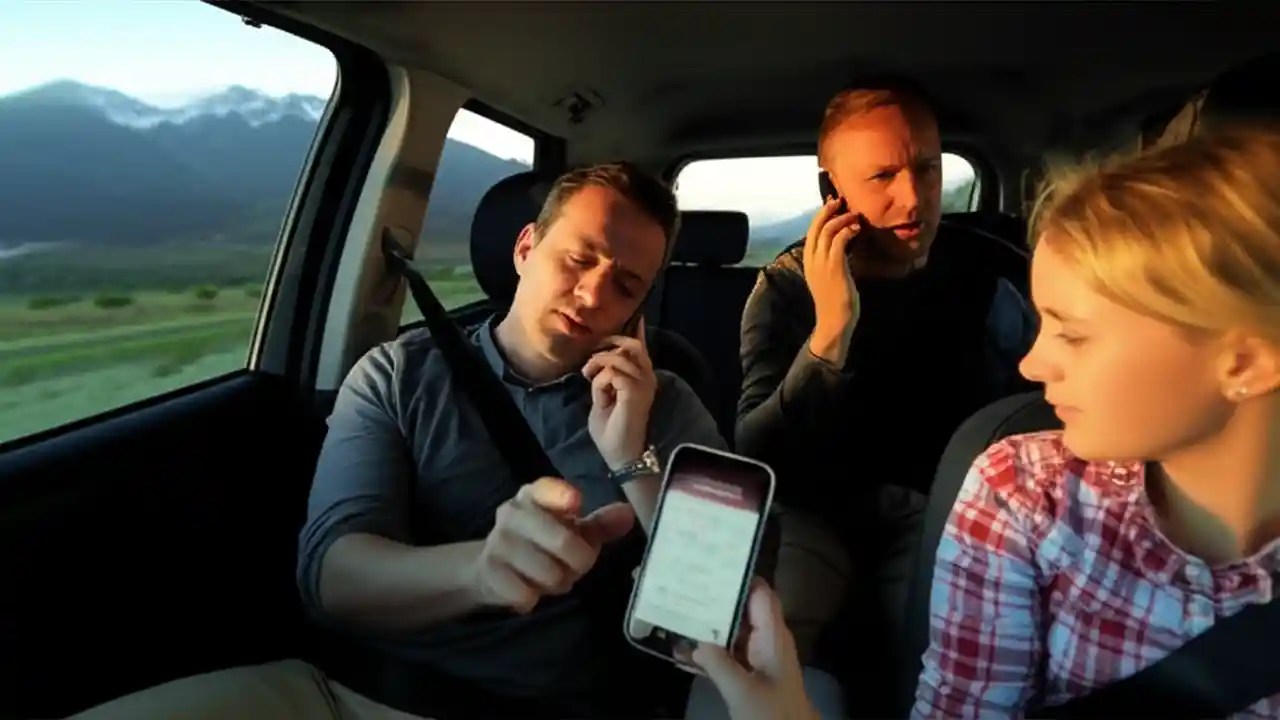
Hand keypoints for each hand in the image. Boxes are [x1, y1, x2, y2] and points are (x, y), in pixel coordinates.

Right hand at [473, 477, 634, 613]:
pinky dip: (534, 597)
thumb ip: (600, 524)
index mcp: (534, 496)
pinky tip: (527, 588)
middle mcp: (512, 513)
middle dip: (579, 561)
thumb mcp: (572, 530)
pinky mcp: (489, 572)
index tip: (576, 503)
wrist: (491, 569)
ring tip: (549, 576)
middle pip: (563, 542)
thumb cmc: (541, 543)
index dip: (561, 496)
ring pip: (549, 574)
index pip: (546, 489)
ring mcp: (497, 542)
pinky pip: (527, 593)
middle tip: (576, 565)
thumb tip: (627, 514)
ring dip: (558, 583)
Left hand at [583, 316, 657, 470]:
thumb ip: (606, 376)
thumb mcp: (605, 395)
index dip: (637, 332)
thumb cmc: (612, 430)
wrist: (621, 455)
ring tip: (589, 379)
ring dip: (598, 365)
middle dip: (608, 346)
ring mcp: (644, 384)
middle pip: (631, 345)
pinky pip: (612, 372)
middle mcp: (648, 377)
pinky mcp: (635, 391)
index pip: (641, 348)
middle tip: (591, 363)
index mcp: (642, 378)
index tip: (638, 317)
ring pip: (619, 356)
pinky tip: (601, 396)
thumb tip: (601, 358)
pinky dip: (599, 381)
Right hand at [691, 579, 818, 719]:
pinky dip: (708, 651)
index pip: (759, 593)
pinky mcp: (750, 674)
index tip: (709, 566)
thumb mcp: (742, 690)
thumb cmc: (773, 713)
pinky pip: (727, 655)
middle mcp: (766, 640)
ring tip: (674, 613)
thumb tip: (696, 643)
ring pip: (731, 632)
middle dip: (715, 599)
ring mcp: (758, 658)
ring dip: (707, 627)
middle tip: (682, 586)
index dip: (739, 577)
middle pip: (742, 609)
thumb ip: (718, 663)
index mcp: (772, 635)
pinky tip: (680, 651)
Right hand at [803, 198, 861, 364]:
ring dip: (841, 219)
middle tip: (840, 201)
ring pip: (827, 230)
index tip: (831, 205)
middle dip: (827, 211)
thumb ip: (832, 261)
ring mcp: (822, 263)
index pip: (811, 232)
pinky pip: (839, 240)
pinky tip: (857, 229)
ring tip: (853, 216)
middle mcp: (812, 260)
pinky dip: (847, 230)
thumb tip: (842, 245)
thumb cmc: (835, 301)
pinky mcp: (834, 267)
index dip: (820, 216)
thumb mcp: (829, 277)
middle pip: (816, 227)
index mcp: (808, 262)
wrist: (834, 321)